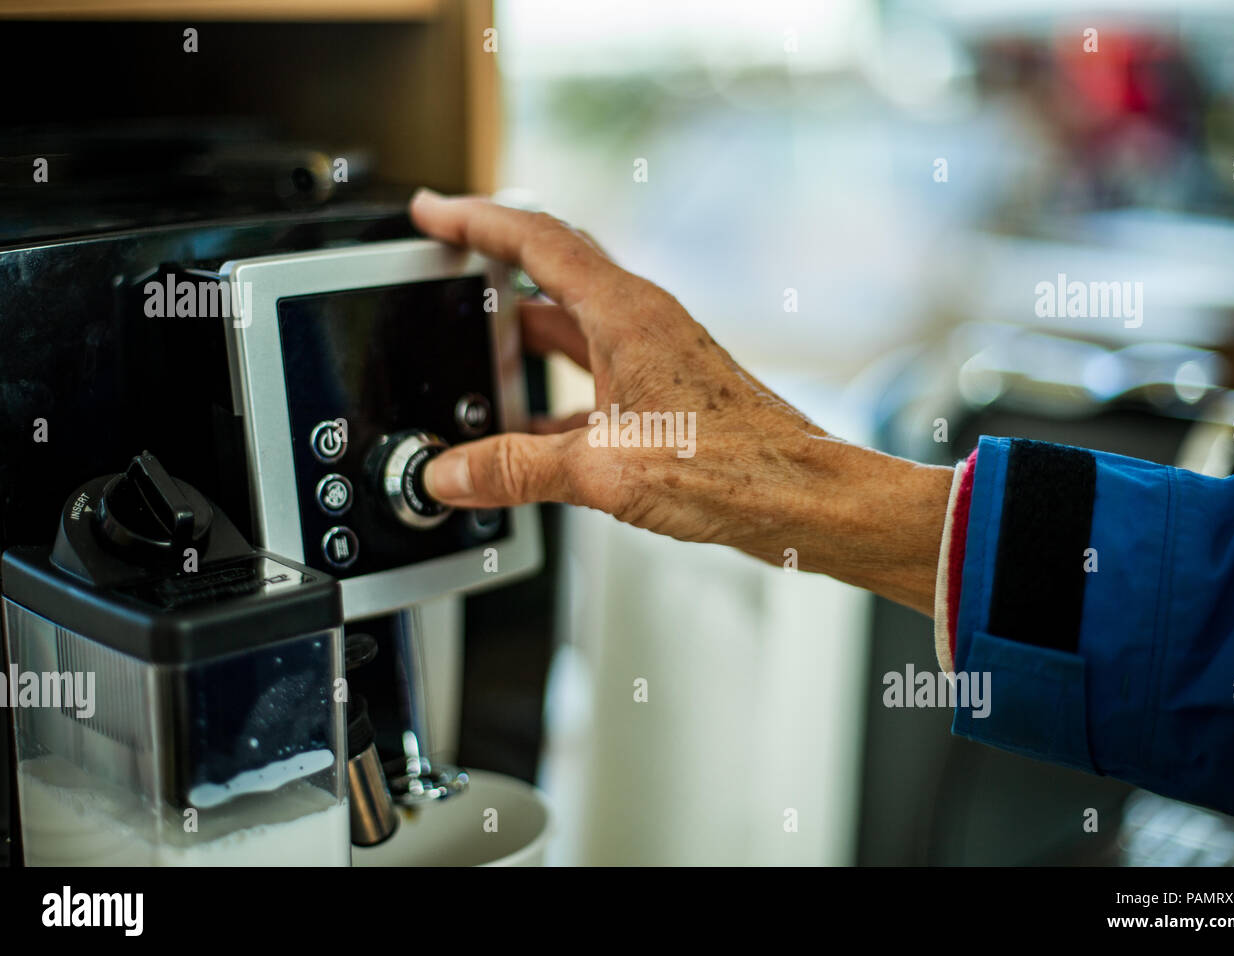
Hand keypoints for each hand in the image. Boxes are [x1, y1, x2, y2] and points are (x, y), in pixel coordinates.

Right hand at [410, 190, 951, 614]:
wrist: (804, 499)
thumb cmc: (737, 469)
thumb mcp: (604, 470)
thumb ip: (517, 470)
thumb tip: (449, 474)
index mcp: (626, 315)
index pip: (534, 240)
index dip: (473, 220)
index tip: (429, 212)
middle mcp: (641, 323)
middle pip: (551, 272)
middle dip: (490, 266)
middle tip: (443, 268)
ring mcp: (655, 358)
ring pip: (570, 329)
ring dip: (520, 339)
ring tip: (470, 358)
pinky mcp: (664, 397)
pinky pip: (591, 379)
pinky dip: (550, 395)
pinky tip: (526, 432)